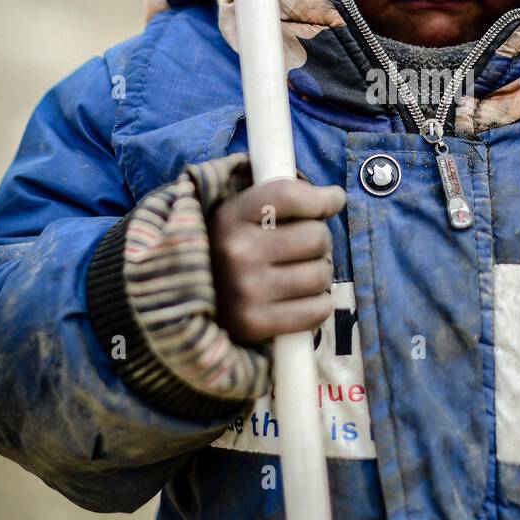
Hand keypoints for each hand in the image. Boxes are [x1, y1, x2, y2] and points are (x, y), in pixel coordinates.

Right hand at [207, 177, 345, 343]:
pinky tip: (299, 299)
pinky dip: (318, 305)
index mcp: (230, 216)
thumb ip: (281, 197)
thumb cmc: (227, 250)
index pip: (290, 195)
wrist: (183, 303)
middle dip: (319, 241)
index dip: (321, 198)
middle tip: (302, 249)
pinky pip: (317, 310)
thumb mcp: (239, 213)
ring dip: (319, 273)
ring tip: (297, 274)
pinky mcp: (254, 324)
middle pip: (317, 236)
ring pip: (322, 274)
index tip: (331, 201)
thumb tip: (336, 197)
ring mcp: (245, 291)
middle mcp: (237, 251)